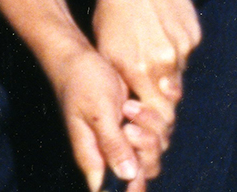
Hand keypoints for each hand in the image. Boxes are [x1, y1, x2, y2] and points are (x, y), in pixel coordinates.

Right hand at [39, 41, 165, 190]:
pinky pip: (156, 130)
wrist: (79, 58)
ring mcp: (124, 139)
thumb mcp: (98, 112)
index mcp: (95, 157)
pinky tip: (137, 101)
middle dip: (146, 147)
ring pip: (154, 148)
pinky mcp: (134, 125)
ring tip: (129, 105)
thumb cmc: (81, 83)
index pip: (116, 188)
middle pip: (144, 170)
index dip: (134, 186)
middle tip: (129, 124)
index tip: (139, 162)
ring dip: (149, 127)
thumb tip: (128, 176)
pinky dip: (153, 117)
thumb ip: (113, 144)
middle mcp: (110, 153)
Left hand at [93, 0, 201, 143]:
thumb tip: (133, 105)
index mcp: (138, 70)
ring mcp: (182, 47)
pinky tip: (161, 29)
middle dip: (162, 94)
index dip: (153, 115)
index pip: (158, 114)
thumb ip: (122, 81)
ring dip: (168, 68)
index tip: (144, 108)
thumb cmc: (110, 11)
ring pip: (179, 72)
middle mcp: (164, 63)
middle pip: (172, 96)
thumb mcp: (105, 50)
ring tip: (150, 45)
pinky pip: (186, 51)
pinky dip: (176, 47)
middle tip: (148, 78)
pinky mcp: (194, 32)